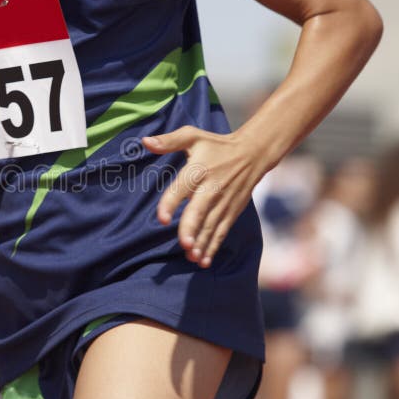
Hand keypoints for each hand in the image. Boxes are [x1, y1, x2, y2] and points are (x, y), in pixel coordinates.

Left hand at [143, 126, 269, 267]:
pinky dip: (213, 246)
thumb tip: (145, 141)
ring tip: (192, 257)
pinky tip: (204, 261)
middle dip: (192, 228)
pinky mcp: (231, 212)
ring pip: (211, 225)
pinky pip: (221, 231)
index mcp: (200, 169)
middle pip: (200, 210)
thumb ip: (169, 141)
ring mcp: (223, 202)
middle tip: (184, 244)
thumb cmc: (216, 145)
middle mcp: (212, 187)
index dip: (172, 202)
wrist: (252, 154)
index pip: (183, 186)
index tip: (162, 219)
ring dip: (202, 242)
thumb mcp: (193, 136)